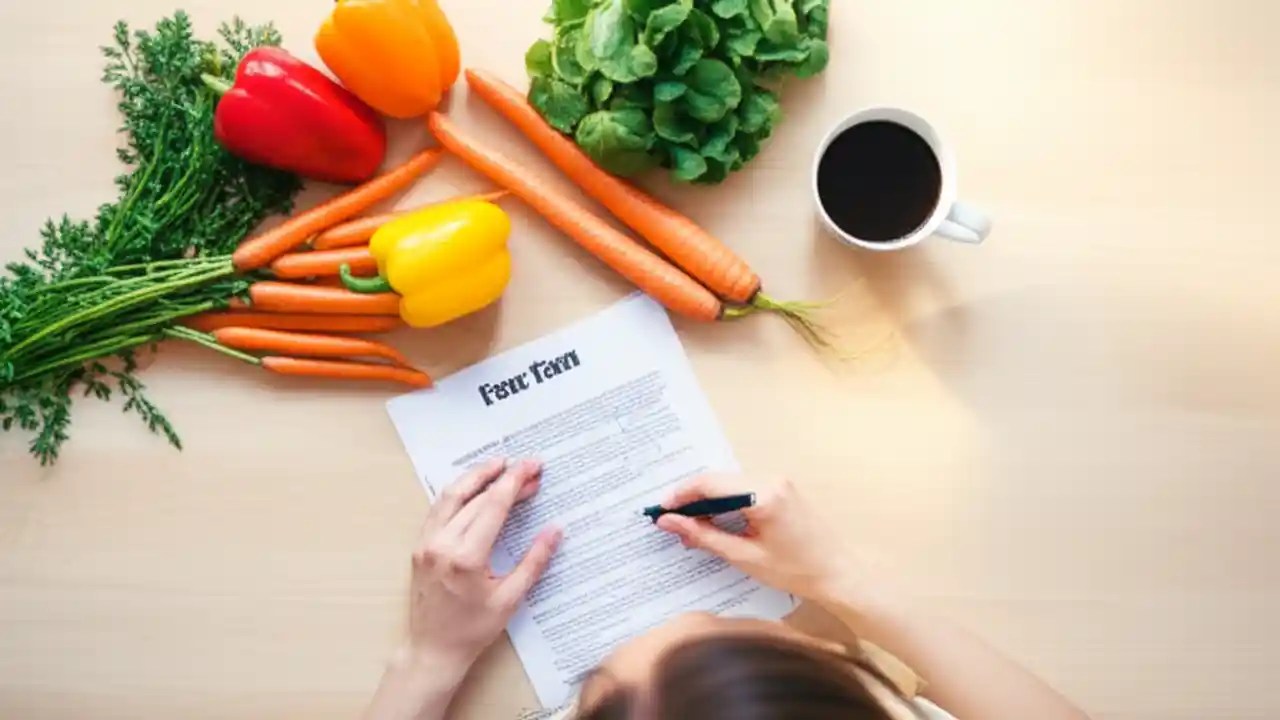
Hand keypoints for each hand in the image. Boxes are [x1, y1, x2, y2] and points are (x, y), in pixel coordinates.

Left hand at [408, 457, 561, 666]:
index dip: (515, 482)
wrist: (433, 650)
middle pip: (475, 497)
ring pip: (450, 496)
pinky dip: (457, 493)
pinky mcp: (419, 547)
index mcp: (466, 557)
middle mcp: (442, 544)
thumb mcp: (510, 598)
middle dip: (502, 478)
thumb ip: (534, 561)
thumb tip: (555, 531)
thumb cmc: (472, 630)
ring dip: (475, 477)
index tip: (532, 467)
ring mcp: (426, 544)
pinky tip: (472, 487)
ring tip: (498, 465)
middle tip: (525, 466)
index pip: (493, 506)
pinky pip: (438, 510)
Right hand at [655, 475, 887, 608]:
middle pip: (718, 479)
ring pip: (729, 482)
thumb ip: (703, 535)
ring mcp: (779, 481)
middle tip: (671, 522)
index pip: (710, 483)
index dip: (680, 495)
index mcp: (763, 495)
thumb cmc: (796, 570)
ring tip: (691, 526)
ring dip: (707, 500)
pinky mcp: (783, 487)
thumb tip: (669, 522)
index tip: (660, 510)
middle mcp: (771, 479)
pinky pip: (744, 487)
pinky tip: (715, 520)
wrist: (839, 572)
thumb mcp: (743, 556)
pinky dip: (725, 500)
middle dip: (691, 499)